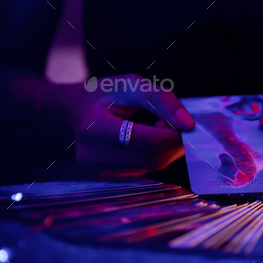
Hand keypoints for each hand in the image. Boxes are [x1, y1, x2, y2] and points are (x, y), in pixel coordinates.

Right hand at [72, 73, 194, 174]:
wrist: (74, 112)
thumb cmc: (104, 94)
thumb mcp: (130, 84)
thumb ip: (161, 99)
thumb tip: (188, 124)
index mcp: (94, 128)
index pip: (146, 140)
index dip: (174, 134)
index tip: (187, 123)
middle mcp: (93, 155)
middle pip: (152, 157)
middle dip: (173, 141)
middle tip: (175, 122)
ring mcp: (100, 171)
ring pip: (152, 166)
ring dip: (167, 148)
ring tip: (160, 127)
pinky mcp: (109, 178)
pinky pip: (146, 169)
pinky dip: (157, 154)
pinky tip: (152, 139)